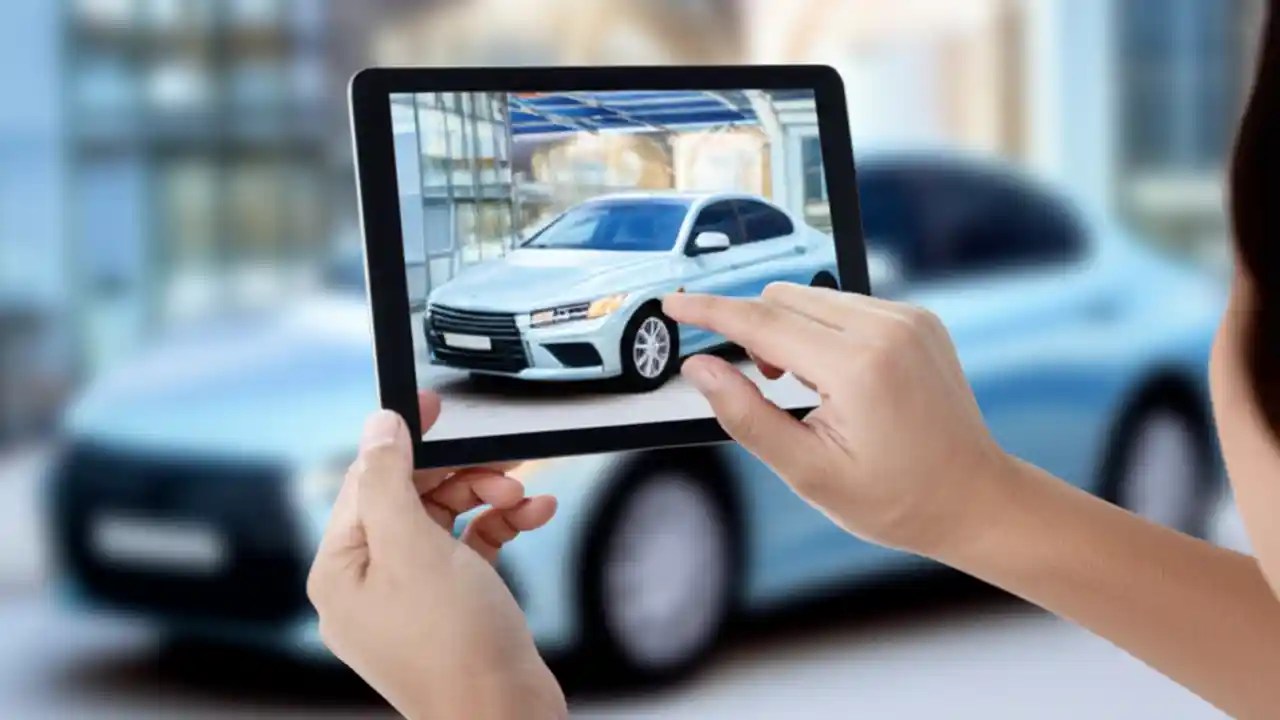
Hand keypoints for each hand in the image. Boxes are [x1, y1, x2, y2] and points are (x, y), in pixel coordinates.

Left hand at [307, 391, 565, 719]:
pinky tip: (535, 514)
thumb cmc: (455, 647)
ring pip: (445, 519)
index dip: (405, 439)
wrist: (504, 717)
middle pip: (411, 496)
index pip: (367, 481)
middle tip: (502, 458)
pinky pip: (471, 548)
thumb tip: (378, 426)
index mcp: (341, 569)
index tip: (438, 406)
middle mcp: (368, 582)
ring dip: (488, 497)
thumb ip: (391, 480)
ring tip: (522, 495)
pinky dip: (501, 527)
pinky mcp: (451, 607)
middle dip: (460, 474)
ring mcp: (411, 597)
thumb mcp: (414, 548)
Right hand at [662, 283, 1015, 556]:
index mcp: (859, 367)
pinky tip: (839, 378)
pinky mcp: (917, 319)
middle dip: (756, 332)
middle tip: (767, 384)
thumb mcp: (808, 471)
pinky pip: (846, 304)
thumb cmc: (895, 497)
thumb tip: (699, 369)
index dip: (710, 312)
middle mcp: (887, 328)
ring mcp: (908, 318)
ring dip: (790, 331)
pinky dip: (823, 331)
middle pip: (784, 299)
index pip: (763, 322)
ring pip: (814, 298)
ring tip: (809, 389)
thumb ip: (746, 414)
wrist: (974, 497)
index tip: (673, 303)